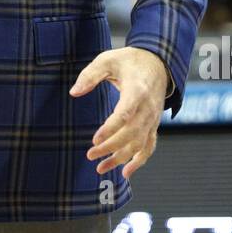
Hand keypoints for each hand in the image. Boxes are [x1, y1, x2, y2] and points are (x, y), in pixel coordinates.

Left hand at [70, 46, 169, 179]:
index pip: (125, 114)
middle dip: (111, 147)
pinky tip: (125, 173)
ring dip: (120, 158)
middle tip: (90, 155)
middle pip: (131, 133)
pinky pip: (149, 146)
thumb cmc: (129, 61)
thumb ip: (90, 75)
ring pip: (139, 144)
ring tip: (100, 168)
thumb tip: (74, 92)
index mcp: (137, 90)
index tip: (95, 140)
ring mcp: (153, 118)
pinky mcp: (153, 125)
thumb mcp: (107, 59)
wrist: (157, 63)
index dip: (110, 129)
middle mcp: (148, 107)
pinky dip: (139, 161)